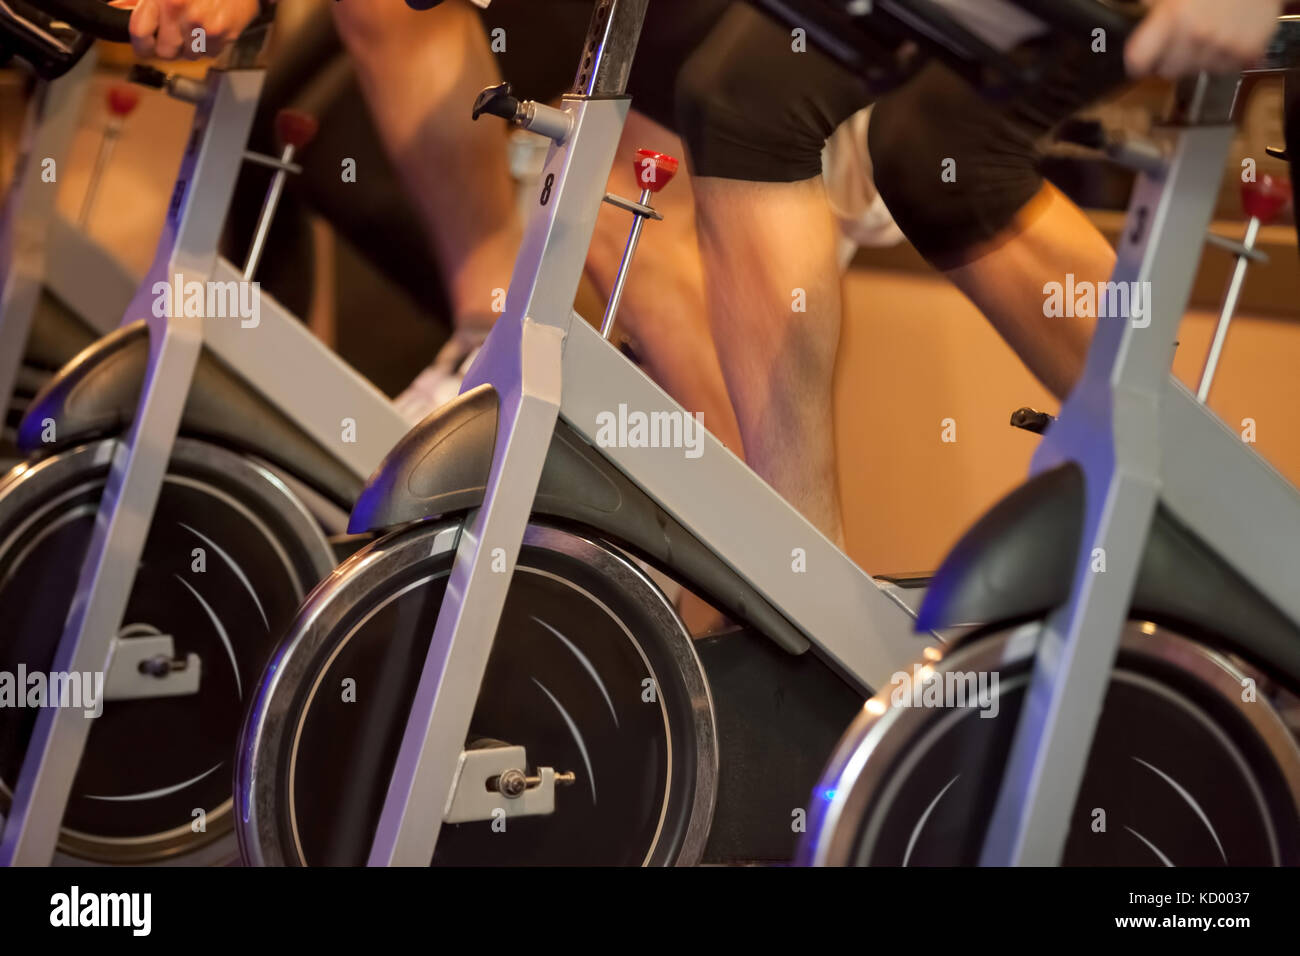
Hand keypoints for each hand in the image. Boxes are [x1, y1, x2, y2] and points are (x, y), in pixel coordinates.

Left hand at [108, 0, 262, 60]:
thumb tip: (117, 7)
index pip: (139, 33)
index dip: (141, 44)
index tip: (144, 46)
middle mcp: (179, 10)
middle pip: (165, 51)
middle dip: (170, 46)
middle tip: (177, 32)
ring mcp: (201, 25)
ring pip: (187, 55)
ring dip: (190, 46)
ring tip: (196, 26)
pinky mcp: (220, 34)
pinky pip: (207, 54)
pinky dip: (209, 45)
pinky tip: (210, 27)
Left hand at [1126, 0, 1281, 78]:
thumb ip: (1149, 11)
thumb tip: (1126, 24)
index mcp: (1174, 17)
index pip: (1139, 59)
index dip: (1138, 62)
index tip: (1140, 62)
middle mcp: (1198, 34)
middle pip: (1169, 70)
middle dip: (1170, 59)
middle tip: (1180, 40)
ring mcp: (1226, 44)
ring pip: (1198, 71)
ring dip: (1200, 58)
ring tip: (1208, 33)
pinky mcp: (1250, 49)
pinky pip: (1227, 68)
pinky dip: (1227, 57)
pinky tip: (1227, 37)